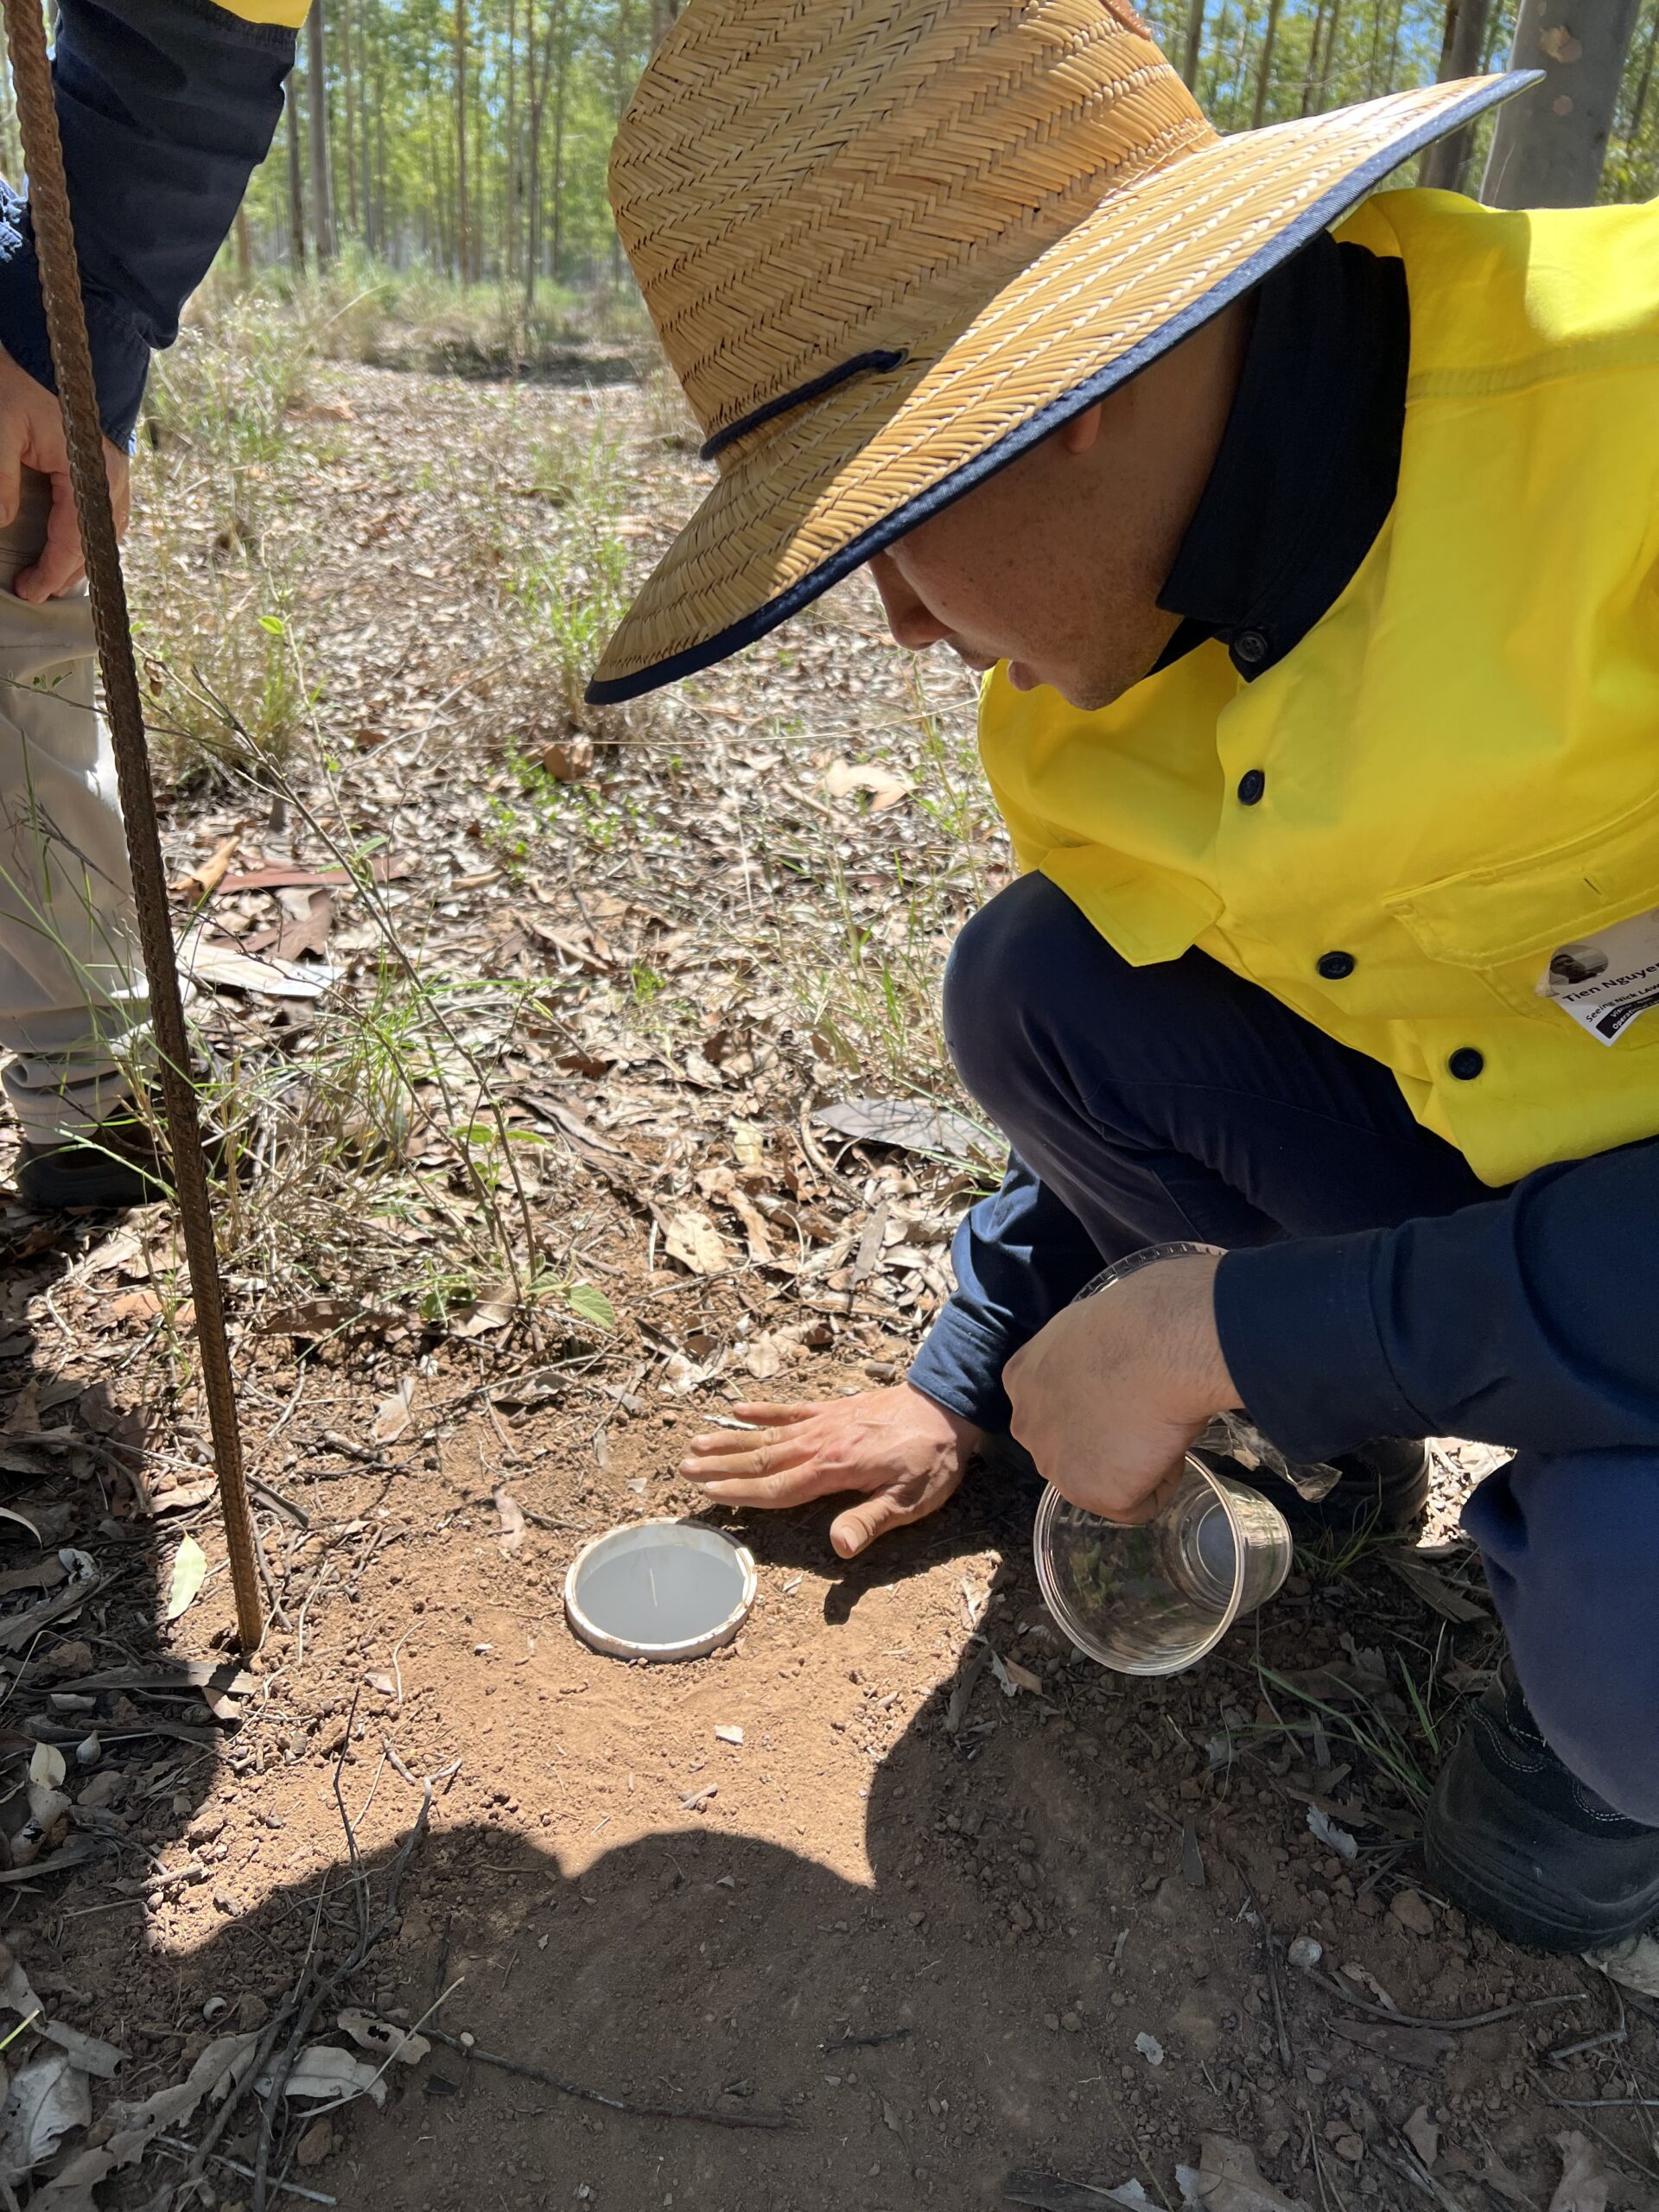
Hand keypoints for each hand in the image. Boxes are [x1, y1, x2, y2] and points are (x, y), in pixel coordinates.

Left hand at [0, 344, 129, 601]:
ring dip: (81, 556)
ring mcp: (112, 469)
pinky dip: (89, 532)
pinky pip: (105, 511)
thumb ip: (0, 480)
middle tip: (35, 590)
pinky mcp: (105, 461)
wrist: (51, 335)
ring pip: (105, 530)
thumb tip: (2, 525)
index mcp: (91, 473)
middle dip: (67, 573)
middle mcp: (110, 477)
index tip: (25, 590)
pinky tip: (71, 538)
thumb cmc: (23, 374)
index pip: (75, 540)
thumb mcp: (0, 424)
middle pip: (97, 544)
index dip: (51, 572)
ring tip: (54, 573)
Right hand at [680, 1382, 980, 1558]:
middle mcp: (821, 1443)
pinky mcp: (833, 1409)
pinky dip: (763, 1410)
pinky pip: (790, 1409)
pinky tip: (738, 1409)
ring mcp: (824, 1422)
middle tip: (683, 1468)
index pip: (777, 1487)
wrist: (949, 1404)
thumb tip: (837, 1547)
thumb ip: (870, 1521)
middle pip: (761, 1459)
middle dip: (721, 1466)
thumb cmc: (932, 1458)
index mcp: (835, 1469)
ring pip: (768, 1434)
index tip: (707, 1494)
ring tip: (696, 1443)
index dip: (740, 1494)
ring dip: (730, 1440)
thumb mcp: (911, 1500)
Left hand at [1003, 1252, 1239, 1524]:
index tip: (1125, 1391)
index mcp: (1022, 1377)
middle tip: (1146, 1413)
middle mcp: (1027, 1425)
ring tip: (1160, 1426)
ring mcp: (1056, 1464)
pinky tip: (1169, 1445)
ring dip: (1133, 1465)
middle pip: (1069, 1449)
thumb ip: (1083, 1358)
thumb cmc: (1141, 1316)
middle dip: (1106, 1441)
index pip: (1052, 1407)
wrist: (1162, 1341)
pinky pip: (1137, 1504)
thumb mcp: (1091, 1327)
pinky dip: (1162, 1483)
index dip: (1095, 1405)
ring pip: (1101, 1481)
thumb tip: (1113, 1371)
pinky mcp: (1094, 1494)